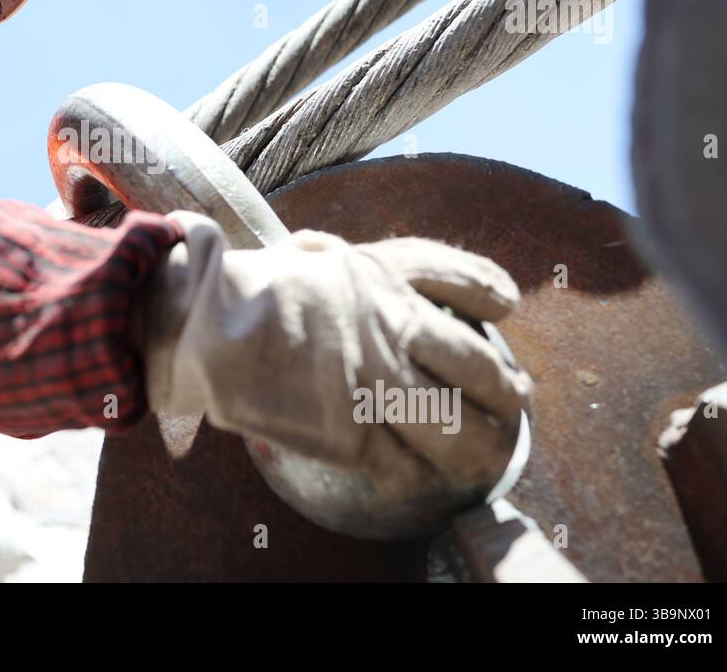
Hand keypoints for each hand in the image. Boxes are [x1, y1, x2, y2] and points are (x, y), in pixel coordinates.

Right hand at [139, 211, 532, 488]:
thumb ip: (323, 255)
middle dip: (506, 392)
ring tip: (490, 457)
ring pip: (455, 426)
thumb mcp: (300, 253)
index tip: (506, 303)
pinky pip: (404, 464)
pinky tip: (422, 480)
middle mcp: (397, 330)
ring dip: (481, 447)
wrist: (210, 324)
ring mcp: (381, 384)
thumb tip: (316, 247)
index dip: (489, 290)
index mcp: (384, 280)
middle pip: (478, 368)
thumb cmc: (247, 284)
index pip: (458, 280)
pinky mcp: (356, 432)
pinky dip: (417, 476)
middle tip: (516, 403)